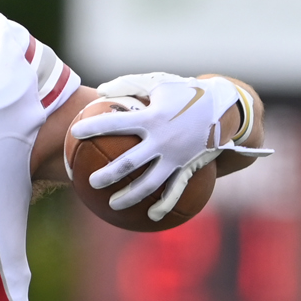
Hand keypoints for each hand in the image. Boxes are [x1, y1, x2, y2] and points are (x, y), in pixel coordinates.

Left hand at [72, 74, 269, 221]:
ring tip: (111, 206)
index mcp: (152, 117)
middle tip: (91, 182)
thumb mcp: (159, 83)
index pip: (116, 122)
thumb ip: (129, 85)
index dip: (94, 127)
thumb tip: (101, 90)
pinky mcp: (186, 167)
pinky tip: (151, 217)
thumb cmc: (185, 93)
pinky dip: (164, 205)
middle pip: (129, 162)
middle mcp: (162, 140)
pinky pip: (175, 190)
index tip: (76, 133)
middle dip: (108, 175)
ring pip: (149, 183)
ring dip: (129, 197)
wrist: (224, 107)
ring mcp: (174, 157)